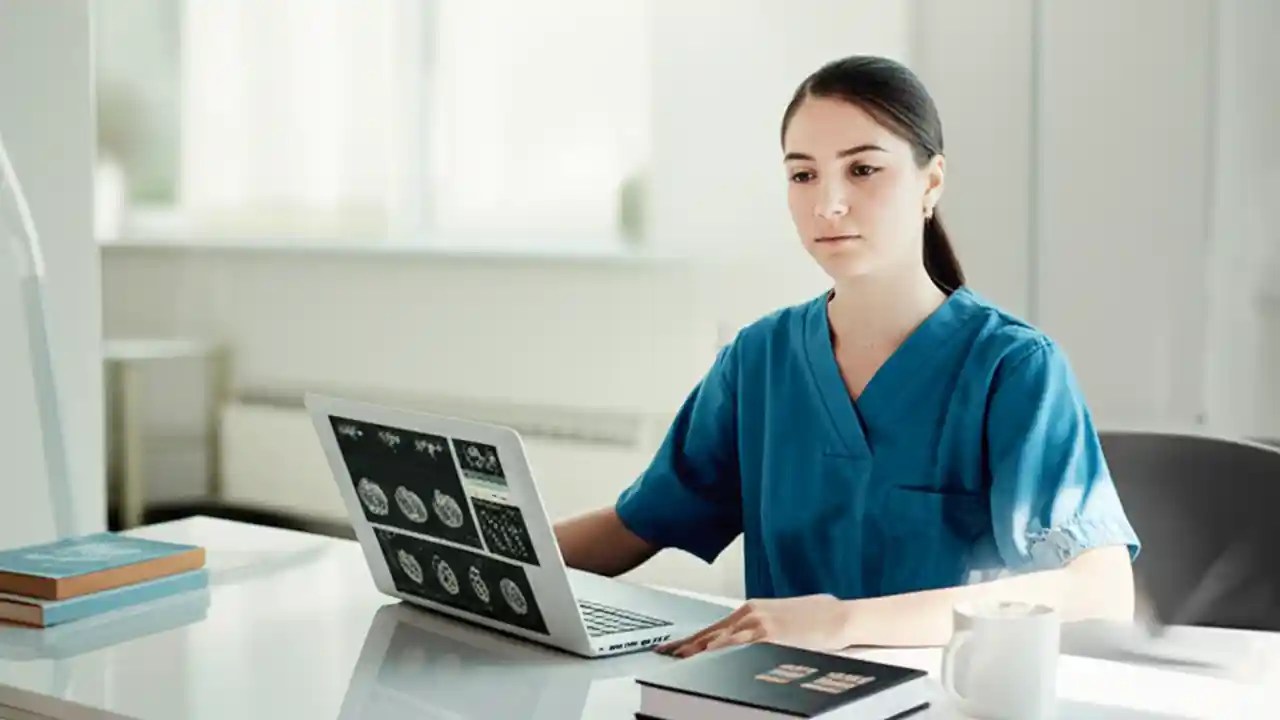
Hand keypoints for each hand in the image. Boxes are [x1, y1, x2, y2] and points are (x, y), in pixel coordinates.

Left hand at [656, 594, 852, 658]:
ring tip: (678, 657)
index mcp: (751, 611)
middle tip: (665, 653)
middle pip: (710, 632)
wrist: (840, 616)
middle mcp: (750, 614)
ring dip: (698, 649)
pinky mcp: (772, 633)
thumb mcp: (781, 621)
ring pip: (721, 637)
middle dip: (686, 645)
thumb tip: (746, 645)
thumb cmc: (816, 619)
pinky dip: (724, 646)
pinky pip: (742, 642)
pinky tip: (710, 652)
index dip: (691, 639)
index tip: (673, 647)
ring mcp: (760, 623)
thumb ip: (760, 630)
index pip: (713, 627)